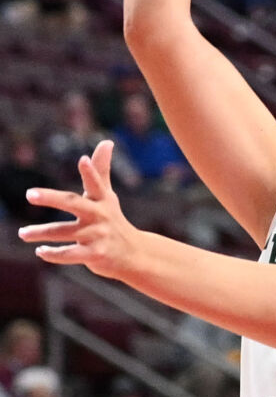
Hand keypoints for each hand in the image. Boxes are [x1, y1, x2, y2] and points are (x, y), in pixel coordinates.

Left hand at [19, 141, 140, 279]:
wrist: (133, 254)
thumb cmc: (114, 220)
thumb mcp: (107, 196)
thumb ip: (101, 170)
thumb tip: (106, 141)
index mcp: (102, 200)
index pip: (95, 183)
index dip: (90, 172)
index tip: (83, 160)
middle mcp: (100, 215)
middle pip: (72, 204)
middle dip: (51, 198)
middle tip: (29, 194)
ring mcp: (98, 235)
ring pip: (63, 232)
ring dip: (40, 232)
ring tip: (22, 233)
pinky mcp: (95, 254)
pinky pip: (69, 254)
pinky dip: (53, 254)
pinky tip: (41, 251)